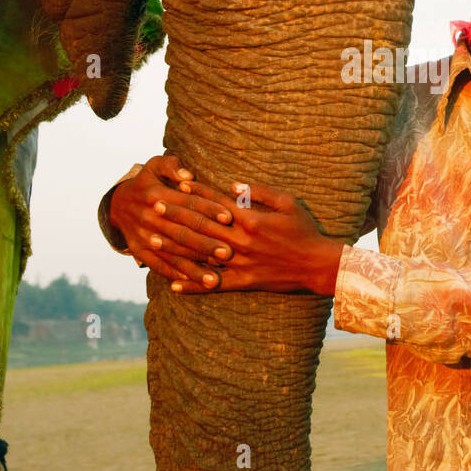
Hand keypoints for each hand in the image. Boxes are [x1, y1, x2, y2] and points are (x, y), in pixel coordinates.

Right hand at [108, 154, 237, 285]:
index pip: (188, 203)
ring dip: (194, 266)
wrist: (117, 205)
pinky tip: (191, 282)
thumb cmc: (146, 183)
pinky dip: (174, 274)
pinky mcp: (138, 251)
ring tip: (214, 278)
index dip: (209, 209)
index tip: (228, 217)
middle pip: (182, 232)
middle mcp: (150, 217)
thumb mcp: (154, 166)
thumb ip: (171, 166)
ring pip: (172, 253)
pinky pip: (158, 265)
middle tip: (228, 253)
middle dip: (206, 243)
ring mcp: (143, 236)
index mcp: (157, 195)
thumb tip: (188, 176)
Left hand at [164, 181, 346, 295]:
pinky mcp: (244, 282)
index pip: (216, 202)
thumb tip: (232, 184)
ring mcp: (240, 263)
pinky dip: (193, 285)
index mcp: (251, 219)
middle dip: (176, 214)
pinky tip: (173, 285)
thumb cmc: (305, 231)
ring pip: (201, 254)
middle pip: (201, 225)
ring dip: (175, 246)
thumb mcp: (288, 203)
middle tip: (153, 205)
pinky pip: (214, 284)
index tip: (175, 184)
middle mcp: (241, 241)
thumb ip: (260, 192)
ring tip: (152, 239)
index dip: (195, 192)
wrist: (319, 265)